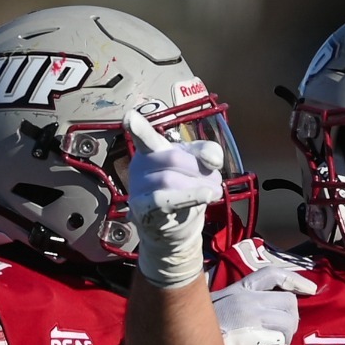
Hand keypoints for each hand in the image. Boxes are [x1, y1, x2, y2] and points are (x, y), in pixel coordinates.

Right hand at [124, 108, 225, 288]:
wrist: (177, 227)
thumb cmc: (186, 189)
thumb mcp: (200, 165)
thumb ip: (207, 153)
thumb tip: (212, 160)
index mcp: (152, 150)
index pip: (146, 138)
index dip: (138, 128)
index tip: (129, 117)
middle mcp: (140, 165)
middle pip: (174, 157)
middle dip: (200, 169)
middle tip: (216, 180)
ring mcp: (138, 188)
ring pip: (171, 180)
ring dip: (200, 187)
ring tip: (213, 192)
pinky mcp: (142, 209)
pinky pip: (163, 200)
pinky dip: (189, 197)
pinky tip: (207, 196)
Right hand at [211, 265, 317, 344]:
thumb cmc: (200, 333)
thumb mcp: (215, 308)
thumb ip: (236, 306)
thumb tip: (259, 313)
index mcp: (238, 289)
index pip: (272, 275)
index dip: (295, 280)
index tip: (310, 289)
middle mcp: (248, 298)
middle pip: (289, 302)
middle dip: (290, 320)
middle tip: (280, 335)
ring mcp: (252, 316)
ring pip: (289, 322)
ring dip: (285, 338)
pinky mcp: (255, 335)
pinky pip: (280, 340)